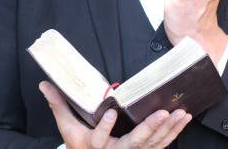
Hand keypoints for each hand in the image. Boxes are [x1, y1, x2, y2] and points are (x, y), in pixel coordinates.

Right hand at [39, 80, 191, 147]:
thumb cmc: (80, 145)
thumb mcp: (67, 127)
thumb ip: (58, 105)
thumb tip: (44, 85)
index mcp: (96, 147)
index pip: (99, 139)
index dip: (105, 127)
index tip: (111, 113)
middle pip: (135, 144)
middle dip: (149, 129)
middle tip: (162, 114)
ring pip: (153, 144)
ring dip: (168, 129)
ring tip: (180, 113)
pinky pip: (162, 144)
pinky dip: (174, 132)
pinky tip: (183, 120)